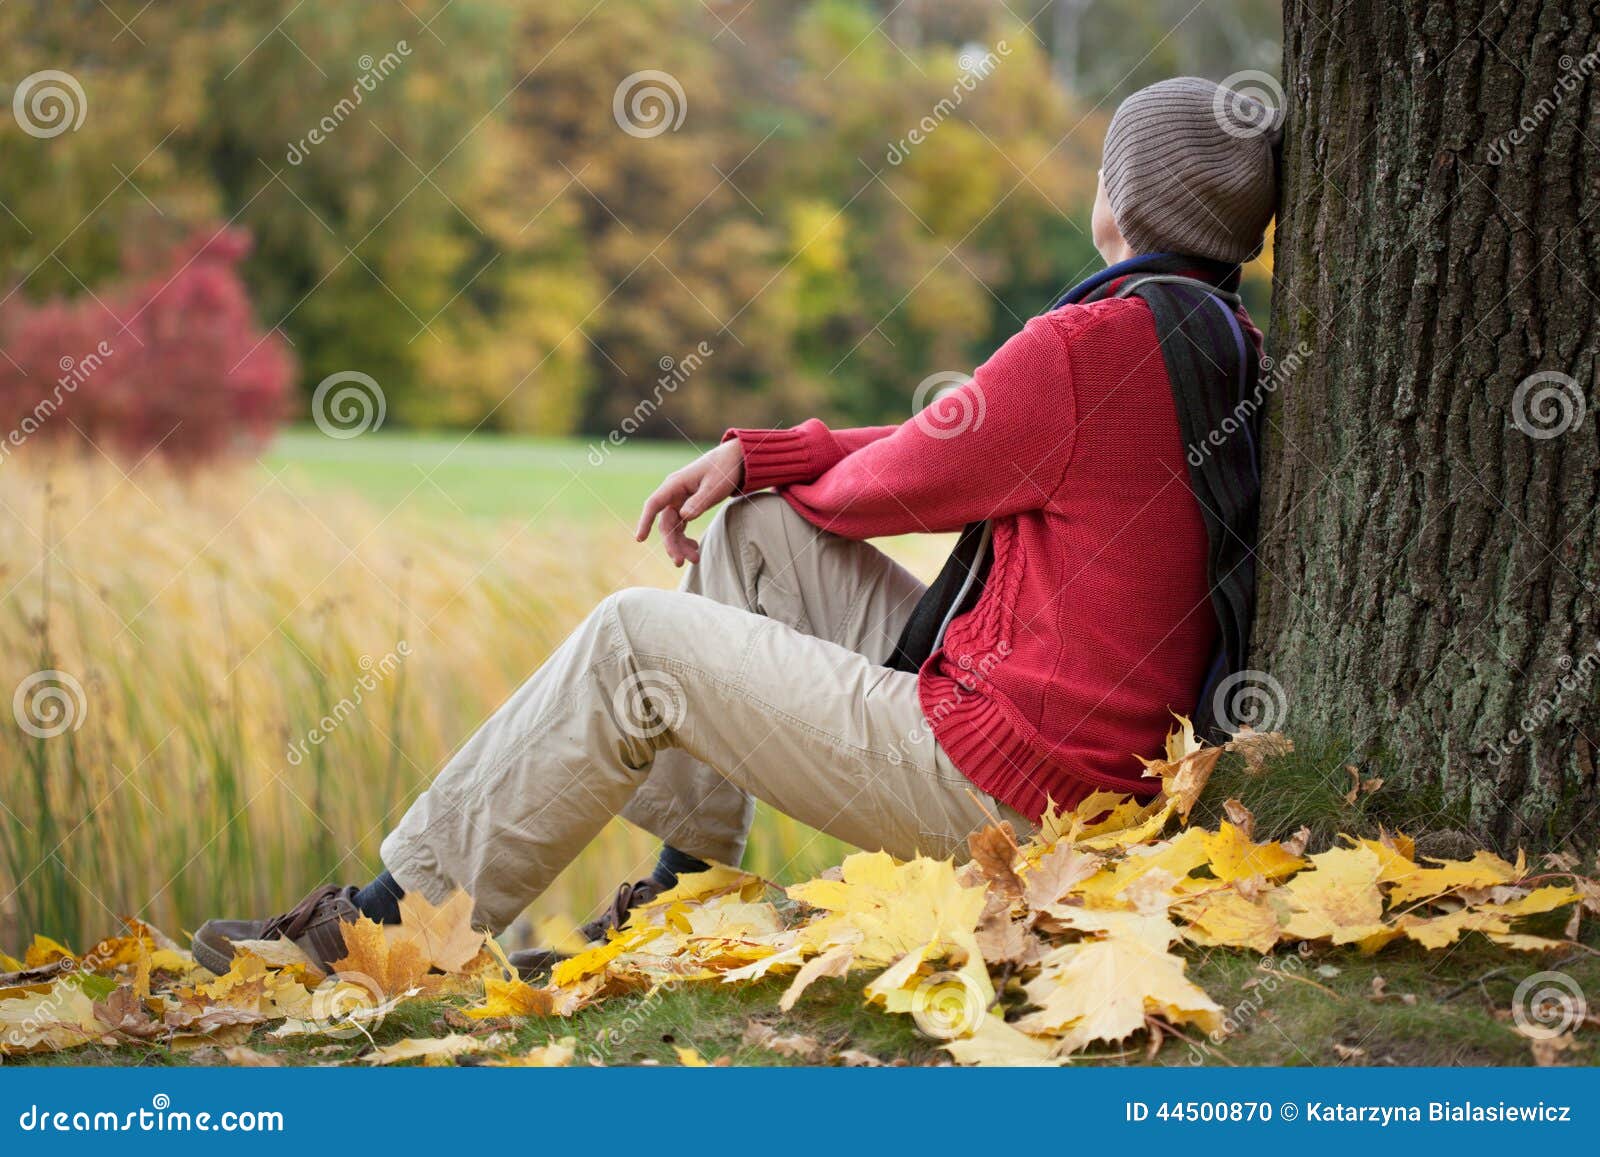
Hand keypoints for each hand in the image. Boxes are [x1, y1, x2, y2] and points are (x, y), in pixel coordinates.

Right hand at [635, 439, 744, 565]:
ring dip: (680, 545)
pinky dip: (686, 538)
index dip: (645, 521)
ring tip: (695, 559)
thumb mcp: (715, 486)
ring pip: (673, 527)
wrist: (735, 460)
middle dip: (671, 543)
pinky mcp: (687, 506)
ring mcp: (679, 500)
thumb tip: (684, 517)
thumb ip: (699, 501)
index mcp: (675, 484)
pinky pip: (681, 526)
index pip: (654, 504)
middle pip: (665, 522)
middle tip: (680, 562)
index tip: (640, 538)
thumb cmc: (724, 469)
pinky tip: (695, 549)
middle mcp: (673, 493)